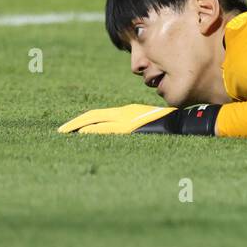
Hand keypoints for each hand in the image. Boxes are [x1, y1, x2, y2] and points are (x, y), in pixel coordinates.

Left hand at [58, 103, 218, 134]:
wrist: (185, 123)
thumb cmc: (174, 125)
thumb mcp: (153, 124)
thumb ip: (142, 127)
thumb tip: (137, 134)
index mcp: (129, 112)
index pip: (102, 115)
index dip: (86, 120)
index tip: (74, 126)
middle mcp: (125, 113)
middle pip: (94, 115)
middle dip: (76, 122)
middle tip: (61, 130)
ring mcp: (127, 120)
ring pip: (95, 120)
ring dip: (78, 126)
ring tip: (64, 133)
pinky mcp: (129, 127)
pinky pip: (105, 128)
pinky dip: (90, 130)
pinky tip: (79, 134)